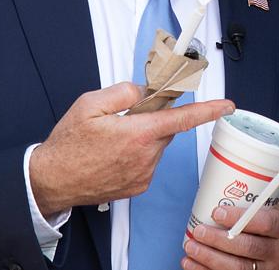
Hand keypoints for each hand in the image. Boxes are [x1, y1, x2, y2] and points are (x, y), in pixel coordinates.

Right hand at [30, 82, 233, 215]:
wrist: (51, 181)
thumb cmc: (68, 144)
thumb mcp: (90, 104)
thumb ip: (124, 92)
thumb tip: (144, 93)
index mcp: (138, 134)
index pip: (182, 118)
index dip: (208, 110)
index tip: (227, 106)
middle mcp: (146, 156)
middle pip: (166, 128)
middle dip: (153, 118)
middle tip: (128, 117)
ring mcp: (144, 174)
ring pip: (157, 145)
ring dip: (143, 137)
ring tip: (113, 140)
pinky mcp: (139, 186)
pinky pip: (148, 161)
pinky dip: (138, 153)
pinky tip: (114, 154)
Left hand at [183, 199, 278, 269]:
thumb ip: (263, 200)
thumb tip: (231, 178)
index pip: (265, 223)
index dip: (240, 219)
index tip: (218, 212)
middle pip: (248, 248)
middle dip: (219, 240)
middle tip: (198, 230)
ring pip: (238, 268)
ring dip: (210, 259)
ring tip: (191, 248)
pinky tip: (193, 265)